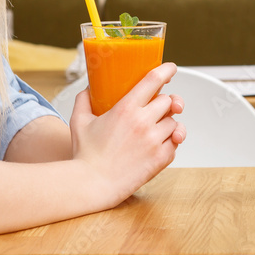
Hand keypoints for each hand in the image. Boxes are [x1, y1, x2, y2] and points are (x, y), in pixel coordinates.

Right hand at [68, 62, 186, 206]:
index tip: (171, 69)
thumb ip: (84, 100)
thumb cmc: (85, 155)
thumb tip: (88, 89)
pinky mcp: (161, 158)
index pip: (154, 80)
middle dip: (166, 102)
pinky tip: (158, 144)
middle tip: (160, 107)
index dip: (166, 71)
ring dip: (168, 124)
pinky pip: (175, 143)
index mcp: (125, 108)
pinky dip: (170, 142)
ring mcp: (154, 140)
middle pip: (169, 101)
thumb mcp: (79, 121)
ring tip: (155, 129)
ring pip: (174, 122)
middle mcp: (143, 122)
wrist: (91, 185)